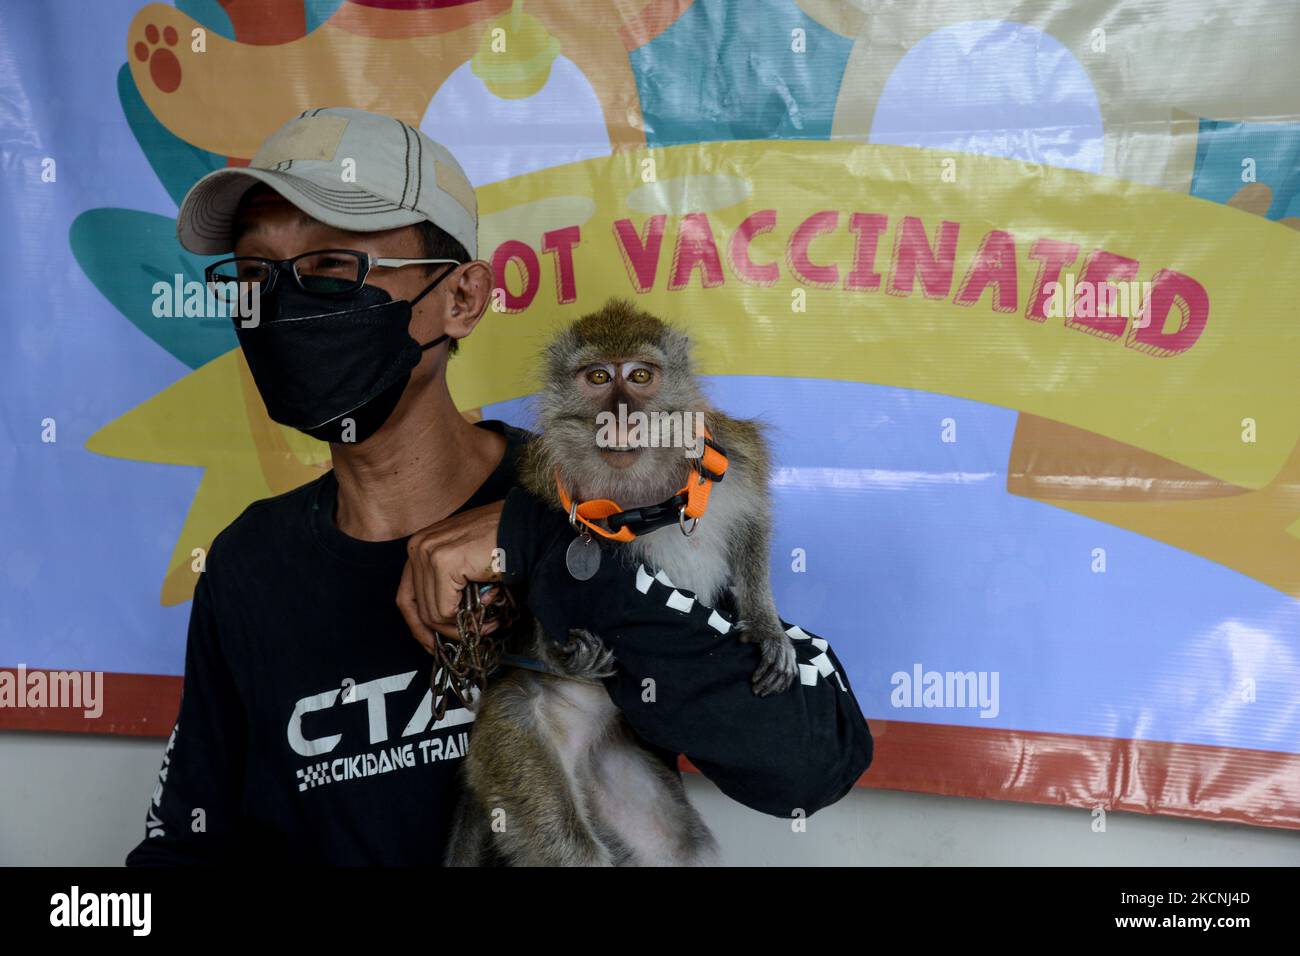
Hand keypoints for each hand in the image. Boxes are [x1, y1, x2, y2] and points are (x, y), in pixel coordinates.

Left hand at [397, 499, 504, 650]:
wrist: (526, 529)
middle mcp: (418, 547)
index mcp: (420, 545)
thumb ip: (445, 586)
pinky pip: (445, 609)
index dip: (418, 625)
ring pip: (432, 613)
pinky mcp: (443, 562)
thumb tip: (440, 624)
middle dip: (445, 630)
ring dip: (461, 626)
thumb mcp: (463, 562)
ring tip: (486, 623)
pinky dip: (465, 618)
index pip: (407, 596)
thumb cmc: (501, 542)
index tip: (432, 644)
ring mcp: (428, 553)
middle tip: (470, 636)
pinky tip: (486, 610)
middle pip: (418, 607)